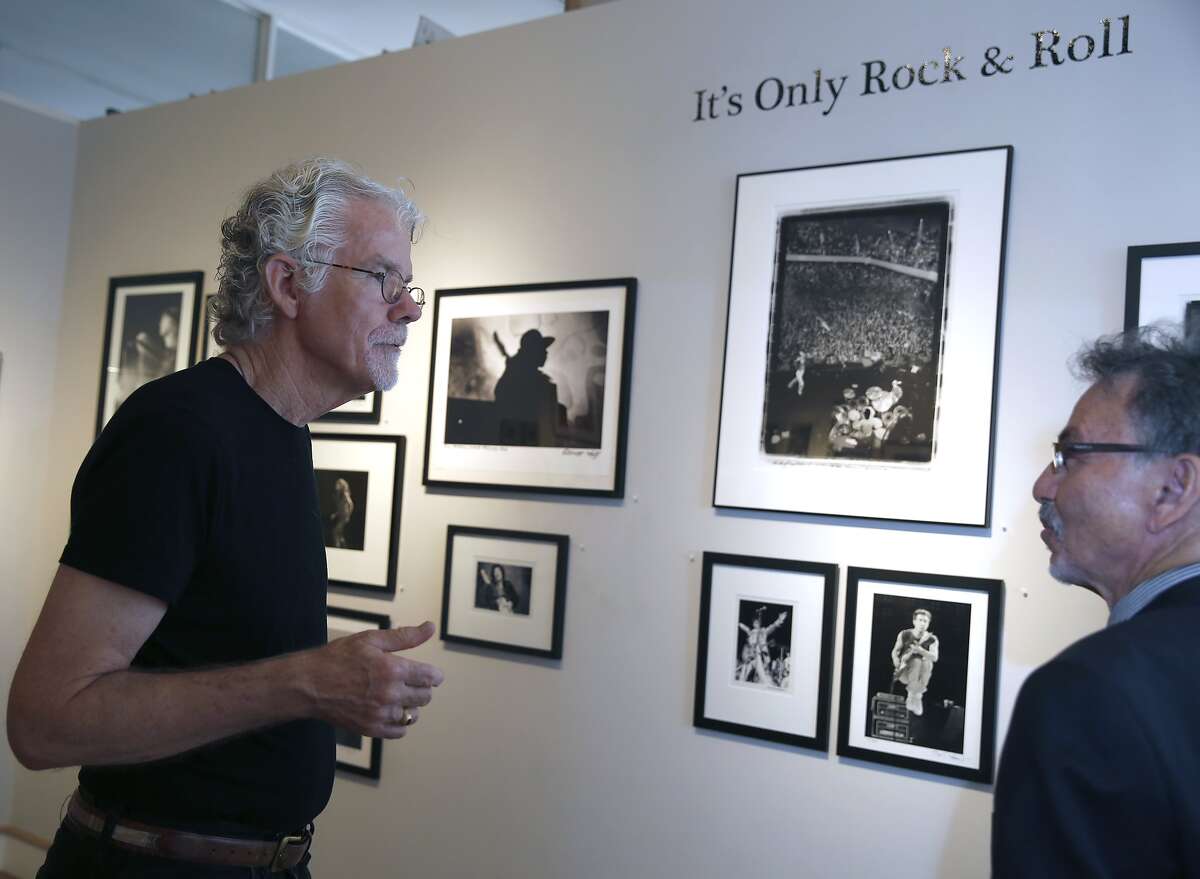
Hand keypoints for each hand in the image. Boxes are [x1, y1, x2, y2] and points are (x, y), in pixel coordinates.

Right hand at [310, 621, 444, 738]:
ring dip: (411, 705)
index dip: (434, 675)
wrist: (309, 684)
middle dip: (422, 688)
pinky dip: (400, 722)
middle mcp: (390, 694)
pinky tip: (391, 711)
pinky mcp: (371, 729)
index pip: (430, 678)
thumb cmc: (338, 658)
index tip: (430, 675)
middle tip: (410, 682)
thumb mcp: (371, 640)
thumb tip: (430, 628)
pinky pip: (399, 731)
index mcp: (393, 670)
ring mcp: (380, 714)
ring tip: (398, 696)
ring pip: (414, 714)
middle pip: (425, 697)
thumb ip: (404, 636)